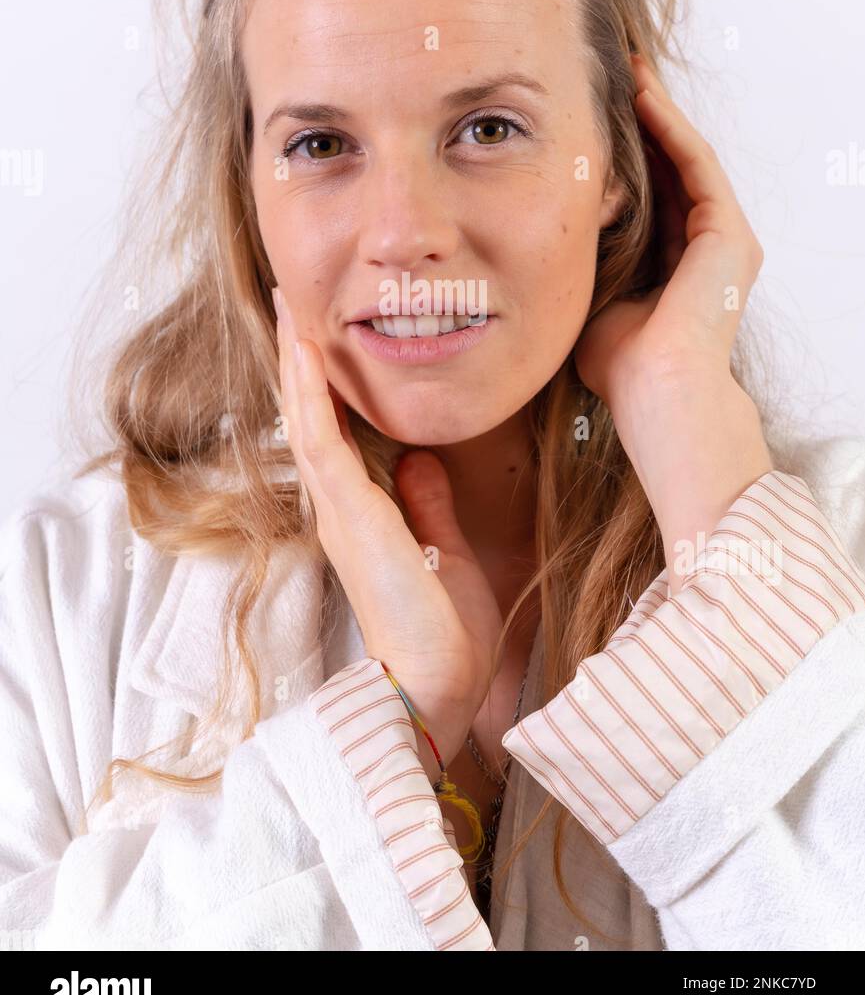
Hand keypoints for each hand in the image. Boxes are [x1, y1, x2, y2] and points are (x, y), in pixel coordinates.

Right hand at [271, 286, 503, 767]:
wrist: (436, 687)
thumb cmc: (443, 633)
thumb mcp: (444, 553)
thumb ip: (427, 507)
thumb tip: (419, 461)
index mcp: (362, 517)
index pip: (335, 437)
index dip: (324, 387)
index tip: (319, 340)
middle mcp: (340, 510)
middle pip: (310, 420)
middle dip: (301, 364)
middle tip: (291, 307)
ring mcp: (340, 512)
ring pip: (308, 422)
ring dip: (299, 367)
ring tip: (290, 313)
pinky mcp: (351, 517)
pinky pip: (323, 443)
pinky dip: (315, 397)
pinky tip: (308, 355)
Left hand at [574, 51, 764, 409]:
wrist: (656, 393)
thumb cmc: (619, 365)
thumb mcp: (592, 299)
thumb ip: (583, 266)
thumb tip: (536, 243)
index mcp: (680, 264)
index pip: (652, 193)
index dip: (626, 152)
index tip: (591, 118)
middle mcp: (709, 247)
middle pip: (672, 167)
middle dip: (643, 121)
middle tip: (612, 76)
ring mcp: (726, 239)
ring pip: (686, 158)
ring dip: (658, 112)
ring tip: (628, 71)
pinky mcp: (728, 233)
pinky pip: (696, 165)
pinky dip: (670, 128)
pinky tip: (644, 97)